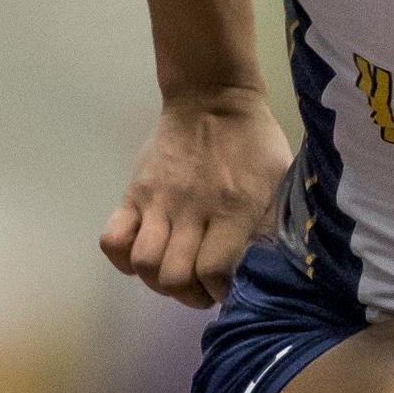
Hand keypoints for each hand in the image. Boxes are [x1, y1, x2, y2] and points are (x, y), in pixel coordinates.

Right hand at [99, 89, 293, 307]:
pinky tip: (141, 258)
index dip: (221, 291)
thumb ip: (273, 222)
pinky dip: (122, 260)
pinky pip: (112, 239)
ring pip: (144, 264)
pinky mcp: (134, 193)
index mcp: (234, 208)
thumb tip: (269, 264)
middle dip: (190, 294)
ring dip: (158, 281)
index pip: (214, 271)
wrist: (213, 97)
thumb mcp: (281, 179)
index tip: (228, 289)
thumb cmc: (254, 141)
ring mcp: (159, 202)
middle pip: (175, 277)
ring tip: (174, 276)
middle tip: (201, 287)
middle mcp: (193, 210)